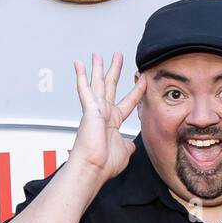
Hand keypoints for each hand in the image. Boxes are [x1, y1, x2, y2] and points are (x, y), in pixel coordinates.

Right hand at [71, 51, 145, 182]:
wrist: (93, 168)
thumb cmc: (104, 164)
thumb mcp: (124, 152)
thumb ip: (128, 144)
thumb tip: (131, 144)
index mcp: (113, 122)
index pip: (128, 101)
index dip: (136, 90)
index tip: (142, 78)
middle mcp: (104, 114)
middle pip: (110, 86)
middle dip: (114, 71)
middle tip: (117, 56)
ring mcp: (96, 110)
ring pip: (98, 83)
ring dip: (98, 68)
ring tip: (98, 54)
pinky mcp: (90, 109)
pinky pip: (85, 89)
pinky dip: (81, 76)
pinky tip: (79, 64)